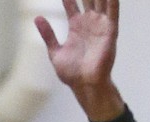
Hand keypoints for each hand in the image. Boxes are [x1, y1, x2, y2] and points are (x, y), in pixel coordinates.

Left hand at [35, 0, 122, 120]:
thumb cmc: (71, 73)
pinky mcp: (110, 32)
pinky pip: (112, 13)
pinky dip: (113, 2)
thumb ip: (48, 34)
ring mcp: (100, 26)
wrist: (84, 85)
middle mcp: (89, 24)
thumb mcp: (55, 51)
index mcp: (76, 27)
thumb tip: (37, 17)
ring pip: (101, 2)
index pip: (72, 4)